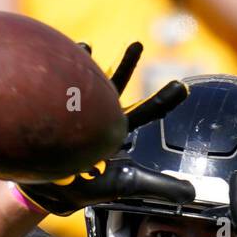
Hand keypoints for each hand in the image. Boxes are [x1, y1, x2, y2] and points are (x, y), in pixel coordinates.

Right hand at [16, 42, 194, 215]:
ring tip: (88, 45)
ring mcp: (71, 111)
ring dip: (93, 61)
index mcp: (115, 131)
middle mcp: (96, 116)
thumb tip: (192, 194)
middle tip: (137, 42)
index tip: (182, 85)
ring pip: (82, 80)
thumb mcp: (128, 185)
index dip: (162, 100)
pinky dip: (65, 68)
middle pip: (115, 88)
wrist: (44, 190)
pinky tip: (72, 54)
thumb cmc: (85, 188)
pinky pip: (57, 84)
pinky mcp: (50, 109)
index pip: (144, 113)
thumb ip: (160, 187)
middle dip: (126, 65)